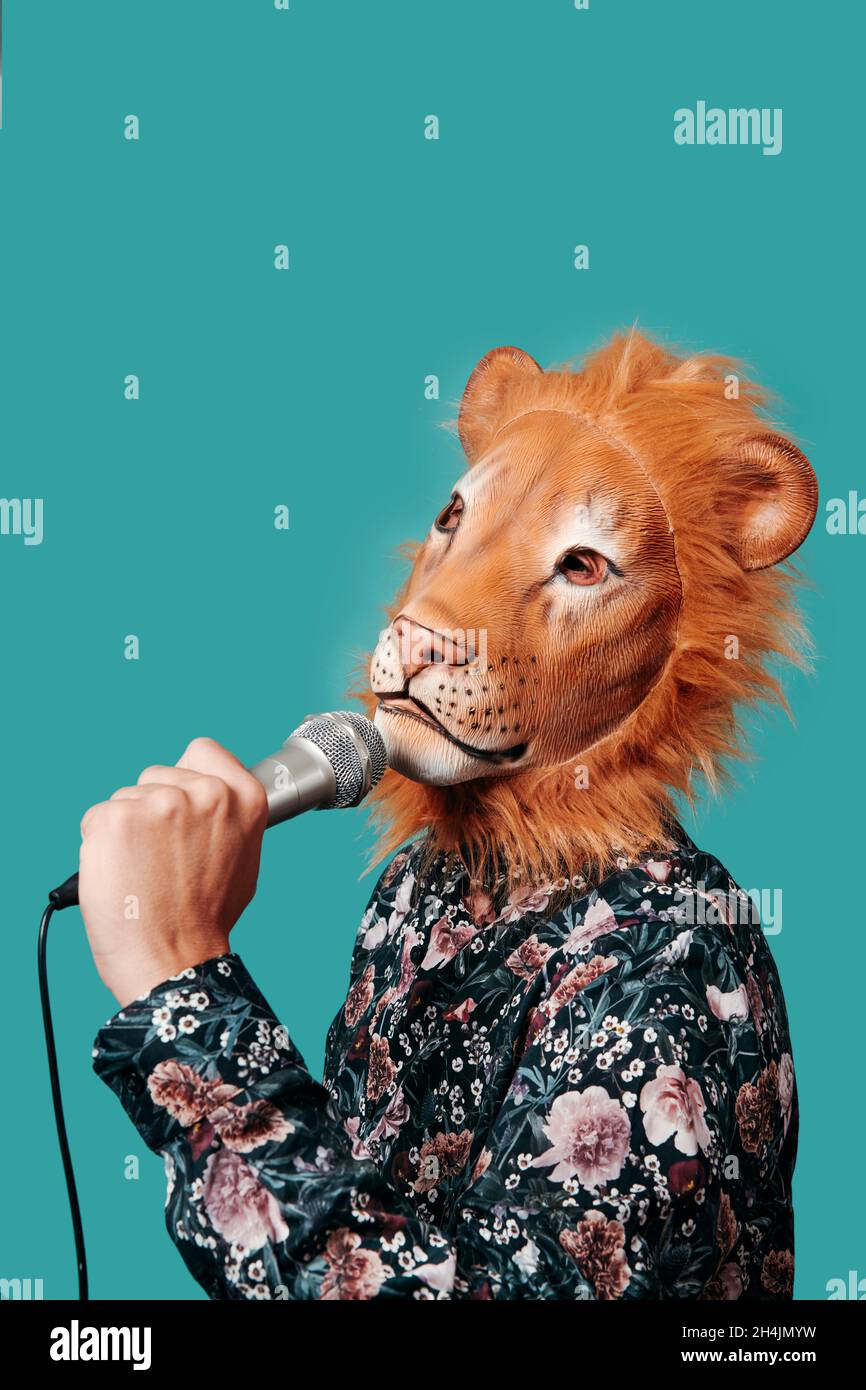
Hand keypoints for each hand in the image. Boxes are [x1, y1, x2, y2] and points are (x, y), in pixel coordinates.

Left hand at [79, 738, 267, 1007]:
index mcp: (243, 797)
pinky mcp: (115, 819)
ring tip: (144, 871)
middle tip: (162, 858)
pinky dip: (100, 844)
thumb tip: (203, 798)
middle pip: (158, 774)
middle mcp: (206, 792)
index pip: (202, 751)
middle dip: (153, 809)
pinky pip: (98, 816)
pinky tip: (121, 873)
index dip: (186, 778)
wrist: (173, 960)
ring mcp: (159, 802)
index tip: (183, 810)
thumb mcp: (244, 857)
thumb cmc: (206, 918)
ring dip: (127, 828)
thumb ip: (227, 817)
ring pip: (126, 796)